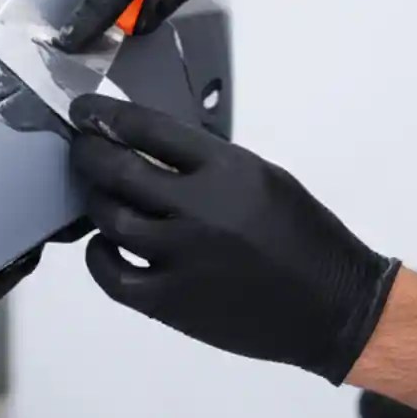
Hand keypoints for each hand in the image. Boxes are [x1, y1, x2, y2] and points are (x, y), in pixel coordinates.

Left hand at [67, 94, 400, 384]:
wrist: (334, 306)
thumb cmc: (305, 239)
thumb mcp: (264, 177)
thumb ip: (209, 163)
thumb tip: (151, 149)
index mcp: (228, 169)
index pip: (148, 128)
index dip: (106, 115)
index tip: (85, 111)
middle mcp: (201, 208)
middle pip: (118, 169)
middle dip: (89, 152)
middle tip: (82, 147)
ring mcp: (183, 256)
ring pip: (111, 217)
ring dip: (96, 201)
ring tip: (98, 195)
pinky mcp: (173, 302)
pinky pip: (113, 276)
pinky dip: (100, 256)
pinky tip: (105, 245)